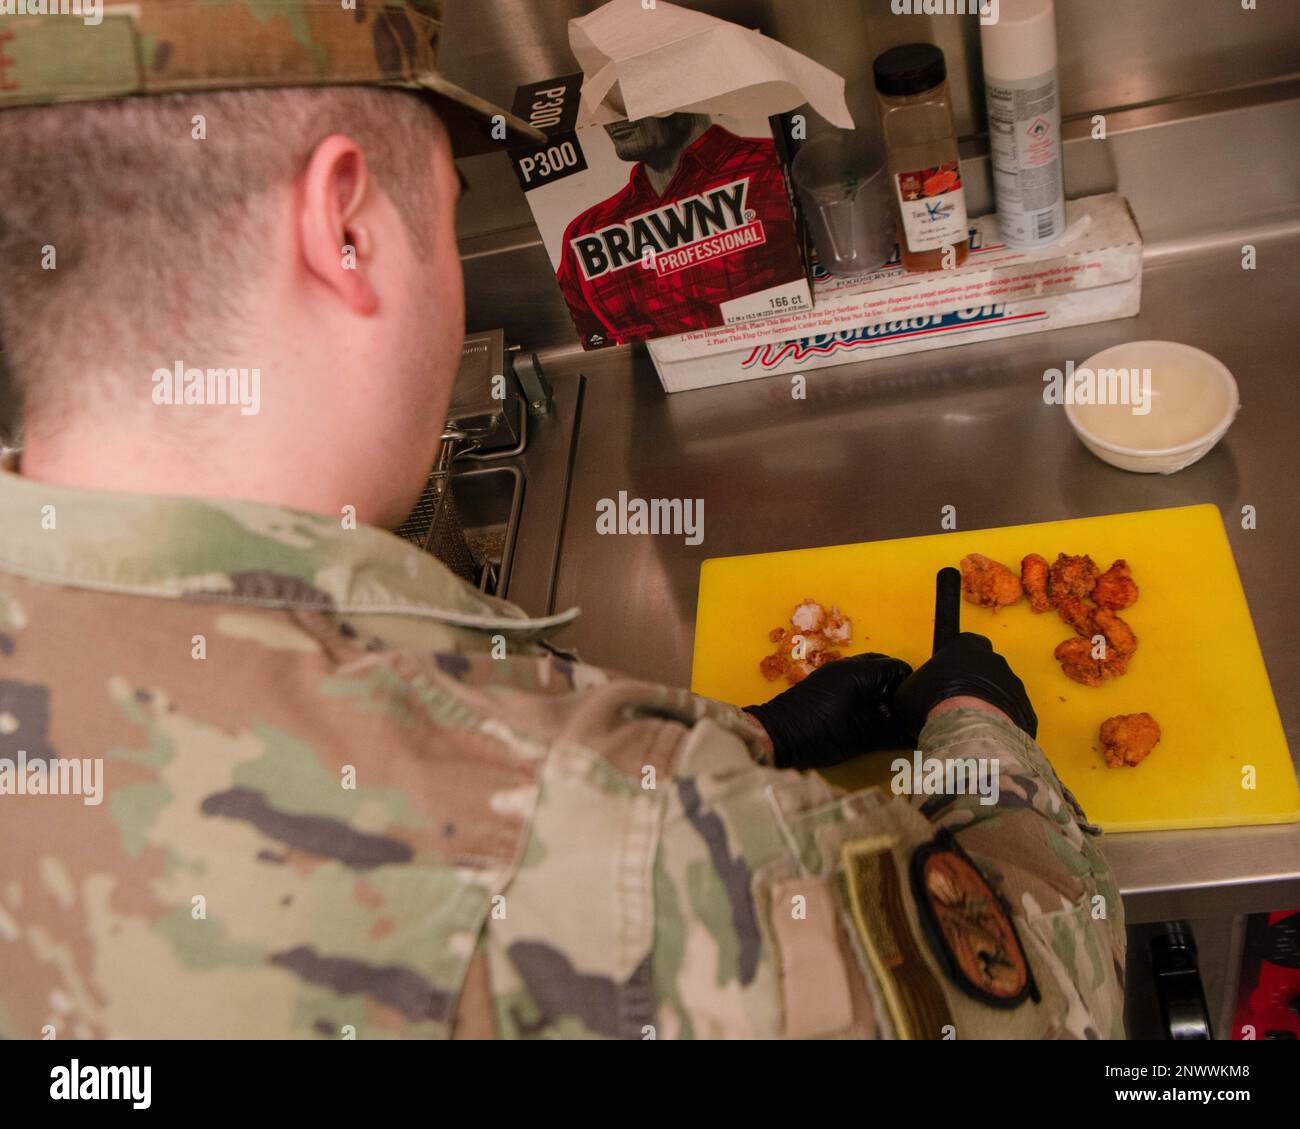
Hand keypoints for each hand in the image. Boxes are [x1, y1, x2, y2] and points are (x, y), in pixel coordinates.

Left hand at [744, 653, 912, 769]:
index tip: (914, 707)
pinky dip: (861, 692)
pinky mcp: (820, 684)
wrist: (776, 737)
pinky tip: (863, 716)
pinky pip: (849, 680)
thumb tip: (918, 734)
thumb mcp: (863, 736)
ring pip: (864, 673)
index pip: (897, 666)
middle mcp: (845, 665)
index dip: (910, 685)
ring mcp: (830, 673)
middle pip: (881, 666)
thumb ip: (893, 733)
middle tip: (900, 711)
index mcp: (858, 672)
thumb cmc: (821, 733)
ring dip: (877, 690)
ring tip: (883, 716)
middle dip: (894, 686)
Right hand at [893, 633, 1036, 742]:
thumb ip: (917, 685)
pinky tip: (985, 737)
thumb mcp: (908, 690)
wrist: (967, 730)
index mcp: (967, 647)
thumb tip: (916, 694)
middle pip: (987, 666)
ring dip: (990, 704)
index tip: (950, 672)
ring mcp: (1015, 687)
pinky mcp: (1027, 713)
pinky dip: (1002, 725)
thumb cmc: (932, 701)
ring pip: (1002, 692)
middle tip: (958, 703)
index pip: (968, 642)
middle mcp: (995, 661)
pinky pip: (1013, 716)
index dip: (960, 657)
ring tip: (970, 725)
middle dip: (976, 681)